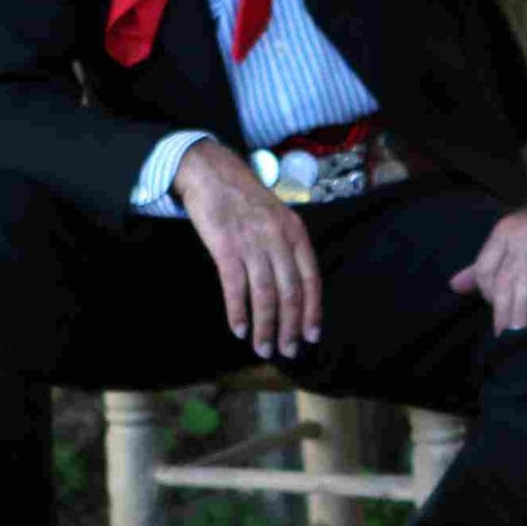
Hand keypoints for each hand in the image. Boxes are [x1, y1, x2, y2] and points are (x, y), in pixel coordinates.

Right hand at [173, 140, 321, 359]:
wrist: (213, 174)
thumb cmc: (246, 200)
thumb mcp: (279, 218)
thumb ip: (288, 249)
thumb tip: (294, 290)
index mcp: (295, 233)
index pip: (311, 280)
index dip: (312, 311)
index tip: (311, 336)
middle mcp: (278, 239)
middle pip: (289, 292)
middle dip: (290, 327)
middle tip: (287, 351)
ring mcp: (252, 243)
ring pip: (264, 294)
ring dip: (265, 326)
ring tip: (263, 348)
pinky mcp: (225, 247)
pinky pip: (235, 286)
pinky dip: (238, 311)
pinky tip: (239, 329)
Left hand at [450, 179, 526, 334]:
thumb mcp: (511, 236)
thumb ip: (485, 262)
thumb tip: (454, 286)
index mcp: (503, 233)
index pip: (485, 271)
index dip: (487, 295)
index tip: (498, 314)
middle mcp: (519, 233)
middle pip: (503, 277)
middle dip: (501, 308)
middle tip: (504, 334)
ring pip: (526, 275)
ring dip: (520, 304)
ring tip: (519, 328)